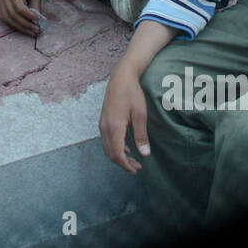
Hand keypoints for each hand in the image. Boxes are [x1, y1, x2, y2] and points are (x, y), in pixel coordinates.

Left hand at [0, 0, 50, 36]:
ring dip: (24, 23)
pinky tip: (34, 18)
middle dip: (20, 26)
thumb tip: (33, 24)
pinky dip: (26, 15)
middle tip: (33, 32)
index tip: (27, 30)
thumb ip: (30, 9)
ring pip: (11, 13)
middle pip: (5, 16)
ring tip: (35, 27)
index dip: (15, 24)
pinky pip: (17, 7)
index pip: (3, 13)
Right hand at [99, 56, 150, 173]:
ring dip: (118, 156)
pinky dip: (114, 148)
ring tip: (133, 159)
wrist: (121, 77)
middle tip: (137, 167)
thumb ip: (141, 135)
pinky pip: (106, 140)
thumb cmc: (132, 93)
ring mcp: (102, 123)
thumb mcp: (140, 114)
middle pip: (110, 153)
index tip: (136, 170)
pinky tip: (126, 147)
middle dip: (123, 163)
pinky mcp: (103, 120)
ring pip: (107, 147)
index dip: (126, 165)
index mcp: (114, 127)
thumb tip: (145, 154)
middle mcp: (105, 127)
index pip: (117, 154)